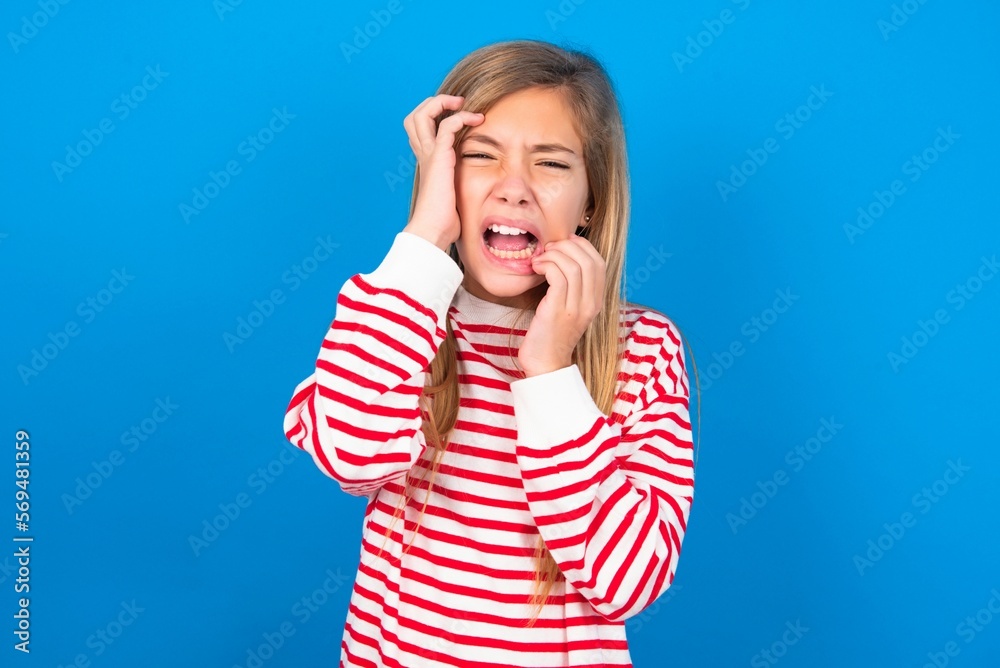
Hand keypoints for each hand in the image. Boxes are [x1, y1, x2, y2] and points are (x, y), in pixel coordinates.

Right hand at [401, 94, 484, 251]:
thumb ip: (459, 187)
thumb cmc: (444, 220)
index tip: (458, 116)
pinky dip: (461, 116)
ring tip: (464, 104)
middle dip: (433, 103)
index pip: (420, 130)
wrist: (433, 229)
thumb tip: (477, 196)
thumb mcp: (453, 197)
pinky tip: (476, 120)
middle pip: (414, 116)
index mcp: (427, 162)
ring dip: (443, 102)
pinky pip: (446, 125)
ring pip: (422, 114)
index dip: (433, 117)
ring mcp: (429, 154)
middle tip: (457, 104)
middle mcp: (424, 155)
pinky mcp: (439, 157)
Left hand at [519, 235, 605, 376]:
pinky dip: (546, 265)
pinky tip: (535, 268)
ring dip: (553, 255)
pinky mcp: (557, 311)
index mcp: (596, 301)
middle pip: (588, 260)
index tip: (563, 243)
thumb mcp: (568, 308)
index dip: (582, 246)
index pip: (599, 262)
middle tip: (548, 249)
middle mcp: (590, 304)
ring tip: (539, 259)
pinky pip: (558, 277)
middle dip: (566, 246)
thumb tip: (562, 257)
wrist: (545, 364)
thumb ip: (572, 288)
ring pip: (573, 266)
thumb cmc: (551, 334)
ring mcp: (575, 308)